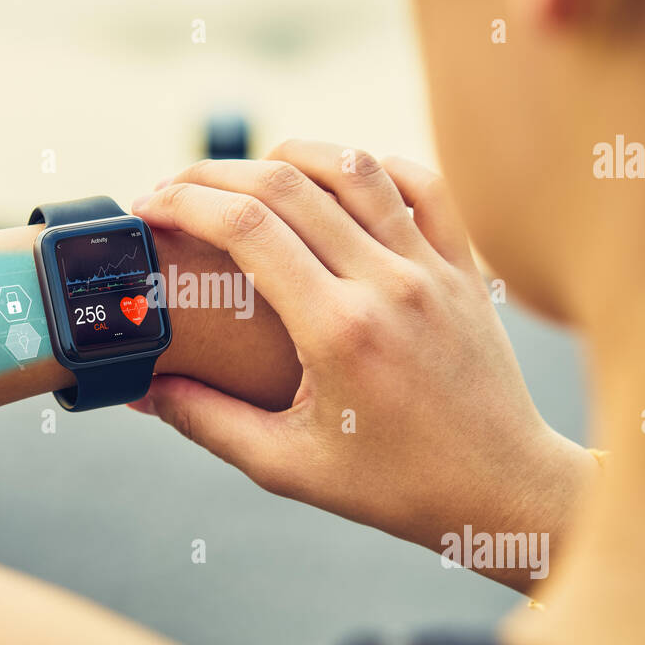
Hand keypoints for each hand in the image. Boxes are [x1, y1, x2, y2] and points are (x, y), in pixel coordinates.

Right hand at [131, 141, 595, 589]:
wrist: (502, 489)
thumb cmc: (397, 487)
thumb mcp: (289, 467)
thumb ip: (208, 423)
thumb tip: (142, 392)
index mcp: (338, 330)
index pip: (246, 227)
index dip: (183, 203)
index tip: (148, 207)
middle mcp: (387, 283)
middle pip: (286, 185)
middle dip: (212, 174)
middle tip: (173, 188)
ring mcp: (432, 268)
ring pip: (353, 167)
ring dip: (287, 155)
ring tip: (245, 175)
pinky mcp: (463, 267)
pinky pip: (421, 184)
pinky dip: (372, 167)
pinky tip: (338, 179)